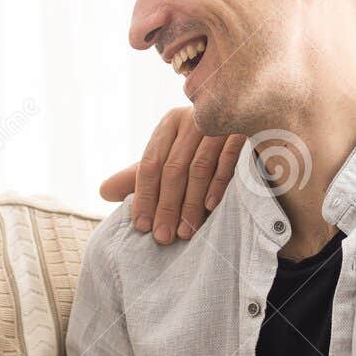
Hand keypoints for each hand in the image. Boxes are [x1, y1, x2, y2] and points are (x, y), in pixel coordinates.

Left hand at [100, 107, 244, 243]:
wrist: (251, 119)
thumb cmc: (205, 147)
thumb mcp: (171, 157)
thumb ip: (139, 176)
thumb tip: (104, 191)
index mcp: (170, 124)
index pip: (150, 164)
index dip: (144, 196)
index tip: (141, 226)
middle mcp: (192, 119)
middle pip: (172, 168)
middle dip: (166, 206)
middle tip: (162, 237)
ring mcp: (219, 124)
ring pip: (198, 168)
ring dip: (190, 203)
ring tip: (184, 232)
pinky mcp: (243, 130)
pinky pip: (227, 160)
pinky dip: (217, 184)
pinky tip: (210, 207)